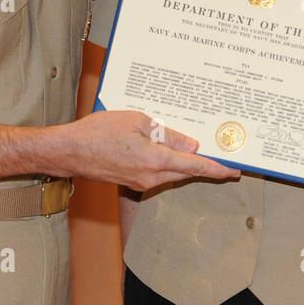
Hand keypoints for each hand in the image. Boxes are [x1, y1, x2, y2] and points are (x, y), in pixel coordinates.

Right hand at [57, 110, 240, 191]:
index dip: (217, 169)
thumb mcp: (137, 121)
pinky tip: (168, 151)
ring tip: (195, 148)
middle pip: (186, 172)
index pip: (195, 166)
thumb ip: (167, 134)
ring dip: (185, 164)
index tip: (233, 171)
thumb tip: (190, 145)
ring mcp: (141, 182)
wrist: (69, 151)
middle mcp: (151, 177)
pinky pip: (158, 174)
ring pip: (172, 174)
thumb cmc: (98, 132)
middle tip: (222, 159)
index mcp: (155, 160)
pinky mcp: (132, 182)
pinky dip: (168, 164)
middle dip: (205, 167)